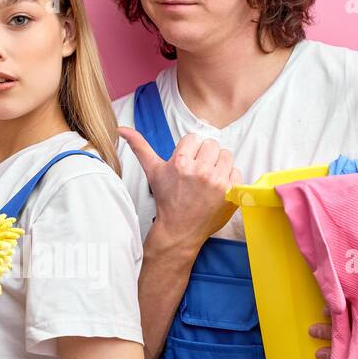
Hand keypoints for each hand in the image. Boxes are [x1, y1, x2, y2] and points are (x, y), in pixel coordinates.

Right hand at [119, 126, 242, 253]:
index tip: (186, 166)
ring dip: (218, 165)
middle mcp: (200, 171)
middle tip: (197, 174)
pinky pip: (236, 171)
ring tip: (207, 180)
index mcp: (181, 162)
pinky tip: (217, 188)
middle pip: (211, 144)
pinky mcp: (231, 192)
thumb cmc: (167, 200)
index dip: (190, 151)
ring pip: (226, 155)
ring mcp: (218, 182)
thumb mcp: (152, 171)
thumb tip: (121, 129)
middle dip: (204, 157)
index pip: (194, 138)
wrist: (179, 230)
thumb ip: (139, 147)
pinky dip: (229, 178)